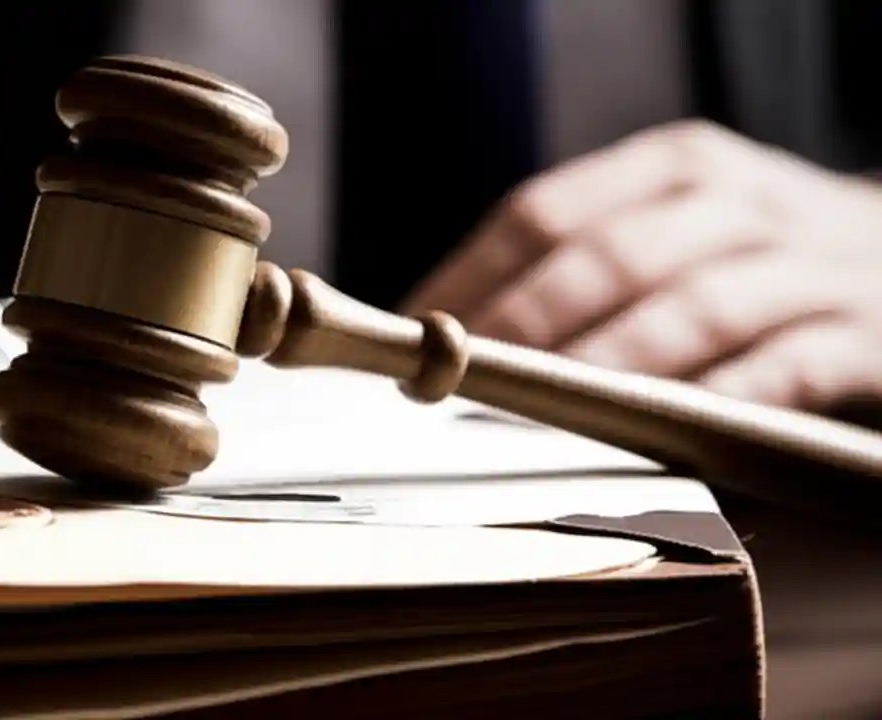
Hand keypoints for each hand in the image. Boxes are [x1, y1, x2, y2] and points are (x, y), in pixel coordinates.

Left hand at [404, 120, 881, 414]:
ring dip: (601, 368)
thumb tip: (450, 331)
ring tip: (533, 414)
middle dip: (522, 325)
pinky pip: (773, 374)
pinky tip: (650, 439)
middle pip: (607, 259)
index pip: (544, 213)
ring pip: (686, 312)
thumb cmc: (754, 264)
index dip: (469, 276)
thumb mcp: (676, 230)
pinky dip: (706, 404)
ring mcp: (802, 268)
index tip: (413, 337)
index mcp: (674, 168)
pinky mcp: (859, 341)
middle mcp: (735, 204)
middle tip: (458, 384)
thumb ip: (585, 264)